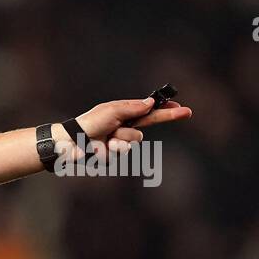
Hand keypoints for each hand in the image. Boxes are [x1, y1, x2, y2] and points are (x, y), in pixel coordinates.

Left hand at [55, 95, 192, 160]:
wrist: (72, 143)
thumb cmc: (89, 124)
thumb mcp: (112, 111)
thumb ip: (132, 108)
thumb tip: (150, 103)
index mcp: (124, 114)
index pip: (148, 112)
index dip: (165, 110)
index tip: (181, 107)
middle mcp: (124, 127)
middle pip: (149, 124)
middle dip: (166, 116)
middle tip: (185, 111)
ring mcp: (120, 142)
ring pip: (135, 140)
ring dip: (122, 137)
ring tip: (106, 136)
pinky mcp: (115, 155)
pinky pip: (123, 152)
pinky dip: (113, 148)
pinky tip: (102, 147)